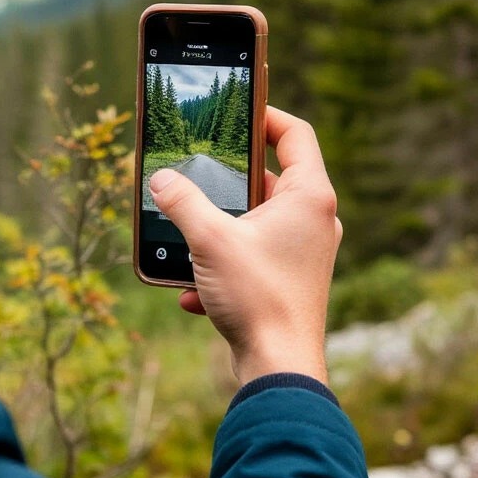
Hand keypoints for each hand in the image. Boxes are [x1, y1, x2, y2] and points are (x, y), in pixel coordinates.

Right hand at [148, 106, 341, 386]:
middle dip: (229, 180)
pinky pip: (255, 257)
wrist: (280, 369)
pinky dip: (225, 266)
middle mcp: (316, 219)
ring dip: (220, 228)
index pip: (295, 133)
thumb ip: (181, 201)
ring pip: (258, 221)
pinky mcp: (293, 280)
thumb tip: (161, 179)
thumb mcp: (209, 239)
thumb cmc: (257, 298)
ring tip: (189, 237)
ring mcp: (307, 252)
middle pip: (272, 177)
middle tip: (199, 172)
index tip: (237, 109)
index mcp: (309, 196)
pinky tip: (194, 292)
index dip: (266, 114)